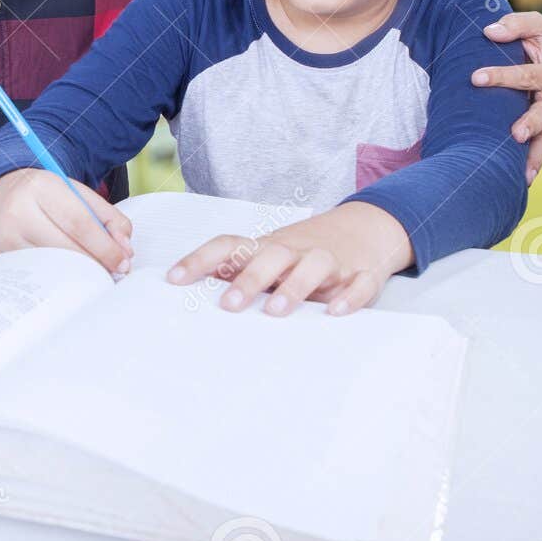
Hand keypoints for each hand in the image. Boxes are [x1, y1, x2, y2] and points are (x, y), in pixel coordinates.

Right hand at [0, 168, 132, 273]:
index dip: (105, 247)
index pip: (79, 222)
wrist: (4, 196)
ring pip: (53, 266)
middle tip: (114, 273)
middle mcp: (19, 211)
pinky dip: (63, 278)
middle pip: (66, 248)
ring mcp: (7, 237)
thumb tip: (125, 251)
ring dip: (81, 275)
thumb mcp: (80, 195)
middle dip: (96, 264)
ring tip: (96, 274)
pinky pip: (40, 275)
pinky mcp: (4, 257)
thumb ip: (110, 218)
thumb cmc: (49, 196)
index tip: (123, 262)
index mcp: (42, 187)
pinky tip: (74, 277)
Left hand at [166, 201, 412, 315]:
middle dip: (250, 279)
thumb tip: (188, 290)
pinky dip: (349, 297)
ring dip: (295, 286)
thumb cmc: (302, 252)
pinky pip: (358, 284)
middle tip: (229, 305)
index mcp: (268, 247)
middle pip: (272, 255)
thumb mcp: (268, 256)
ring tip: (276, 310)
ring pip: (314, 265)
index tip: (175, 279)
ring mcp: (331, 260)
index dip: (200, 259)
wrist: (366, 228)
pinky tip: (335, 312)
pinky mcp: (361, 275)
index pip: (229, 245)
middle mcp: (296, 250)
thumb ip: (235, 270)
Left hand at [472, 10, 541, 182]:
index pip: (526, 74)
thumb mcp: (539, 26)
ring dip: (535, 154)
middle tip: (515, 134)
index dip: (501, 76)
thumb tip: (489, 32)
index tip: (475, 78)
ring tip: (522, 174)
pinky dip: (535, 163)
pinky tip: (523, 181)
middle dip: (530, 123)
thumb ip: (517, 25)